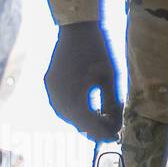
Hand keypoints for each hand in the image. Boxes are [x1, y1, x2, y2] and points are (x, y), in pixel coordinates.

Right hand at [44, 21, 122, 140]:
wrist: (77, 28)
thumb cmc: (99, 51)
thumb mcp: (111, 78)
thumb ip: (112, 103)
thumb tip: (116, 123)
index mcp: (74, 98)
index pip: (89, 125)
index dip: (104, 133)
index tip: (118, 137)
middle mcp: (57, 98)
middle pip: (77, 123)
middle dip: (95, 128)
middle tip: (113, 130)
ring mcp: (50, 91)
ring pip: (68, 116)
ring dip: (85, 120)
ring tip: (104, 120)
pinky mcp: (49, 85)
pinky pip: (61, 105)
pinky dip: (75, 111)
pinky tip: (89, 109)